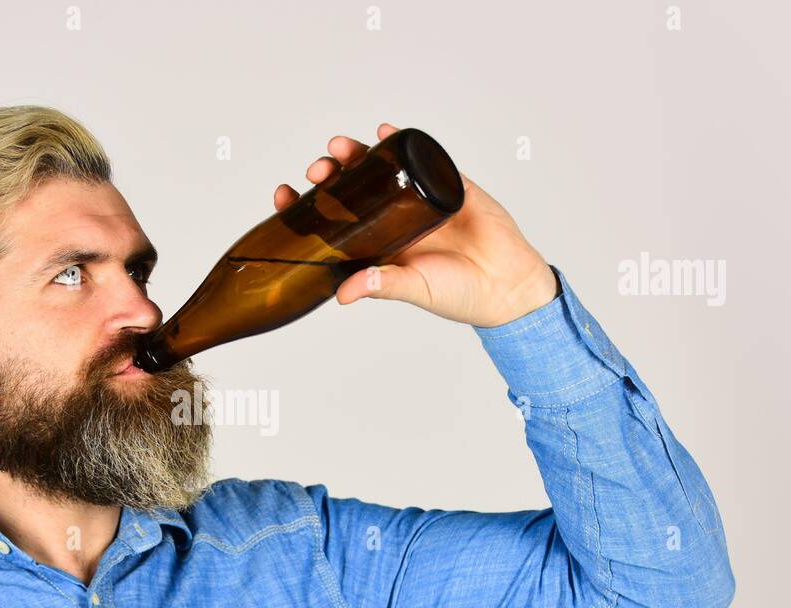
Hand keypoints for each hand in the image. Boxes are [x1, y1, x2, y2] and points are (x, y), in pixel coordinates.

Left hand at [273, 122, 559, 327]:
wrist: (506, 284)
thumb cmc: (458, 294)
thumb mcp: (413, 289)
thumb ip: (381, 286)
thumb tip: (343, 294)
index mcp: (376, 245)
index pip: (330, 222)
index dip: (305, 209)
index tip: (284, 196)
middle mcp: (391, 219)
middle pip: (349, 189)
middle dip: (328, 176)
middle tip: (316, 172)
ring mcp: (417, 199)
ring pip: (379, 168)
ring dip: (356, 154)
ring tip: (339, 148)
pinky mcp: (446, 184)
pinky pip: (421, 157)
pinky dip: (402, 140)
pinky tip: (385, 129)